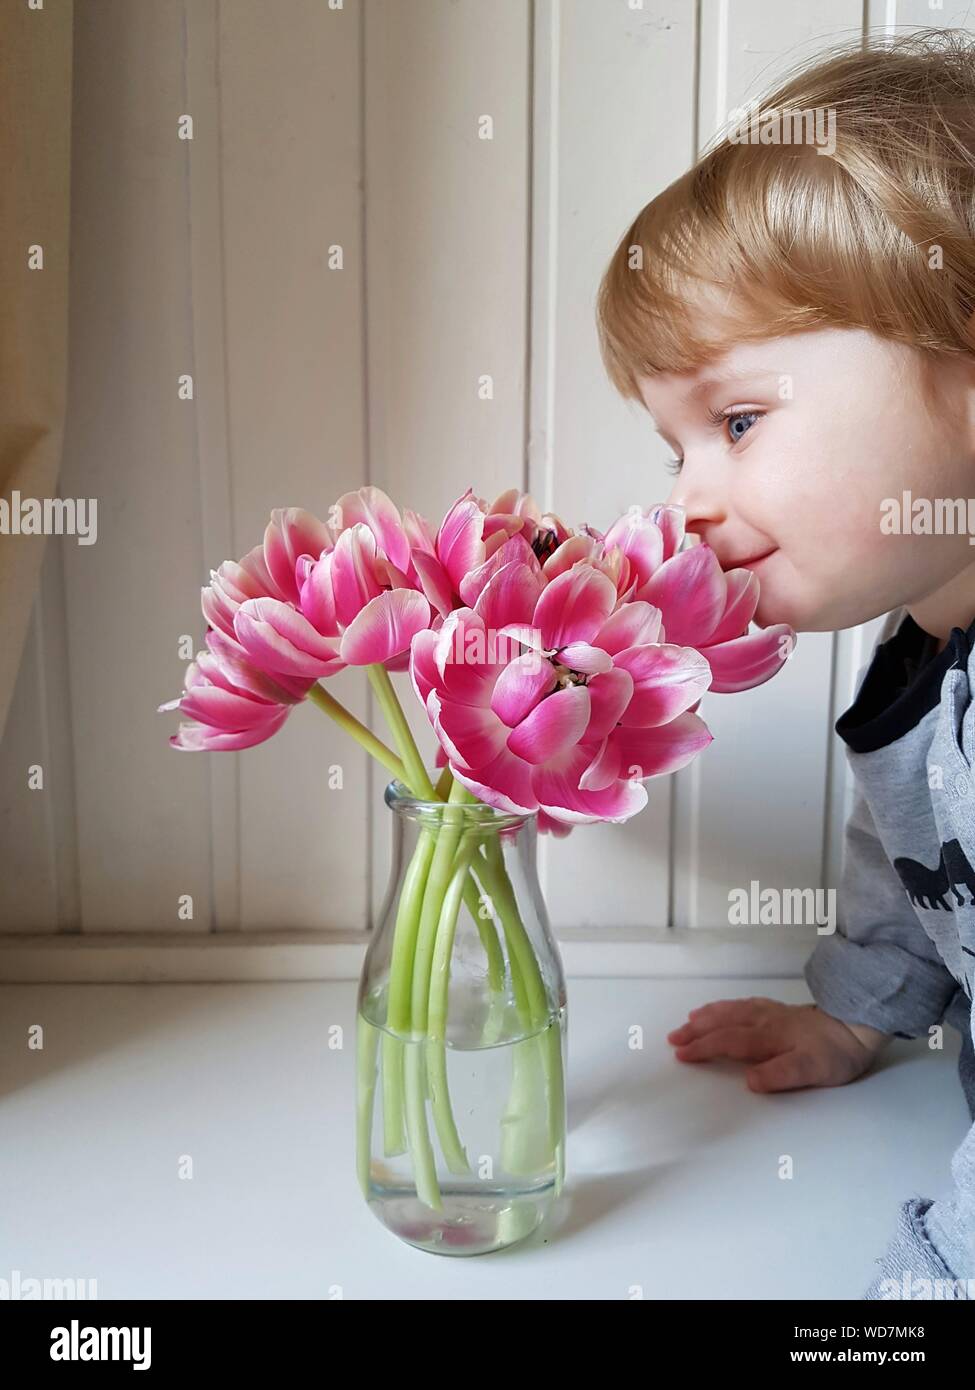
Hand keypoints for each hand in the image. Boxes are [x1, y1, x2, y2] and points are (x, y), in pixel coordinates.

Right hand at [666, 997, 889, 1091]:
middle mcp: (764, 1021)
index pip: (728, 1041)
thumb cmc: (834, 1054)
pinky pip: (743, 1004)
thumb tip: (749, 1080)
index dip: (703, 1047)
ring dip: (706, 1016)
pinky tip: (722, 1009)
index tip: (680, 1054)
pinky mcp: (779, 1009)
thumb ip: (780, 1075)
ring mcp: (771, 1012)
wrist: (858, 1025)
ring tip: (688, 1020)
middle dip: (696, 1030)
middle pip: (723, 1023)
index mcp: (768, 1037)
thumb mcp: (812, 1071)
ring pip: (731, 1010)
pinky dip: (726, 1006)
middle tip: (673, 1038)